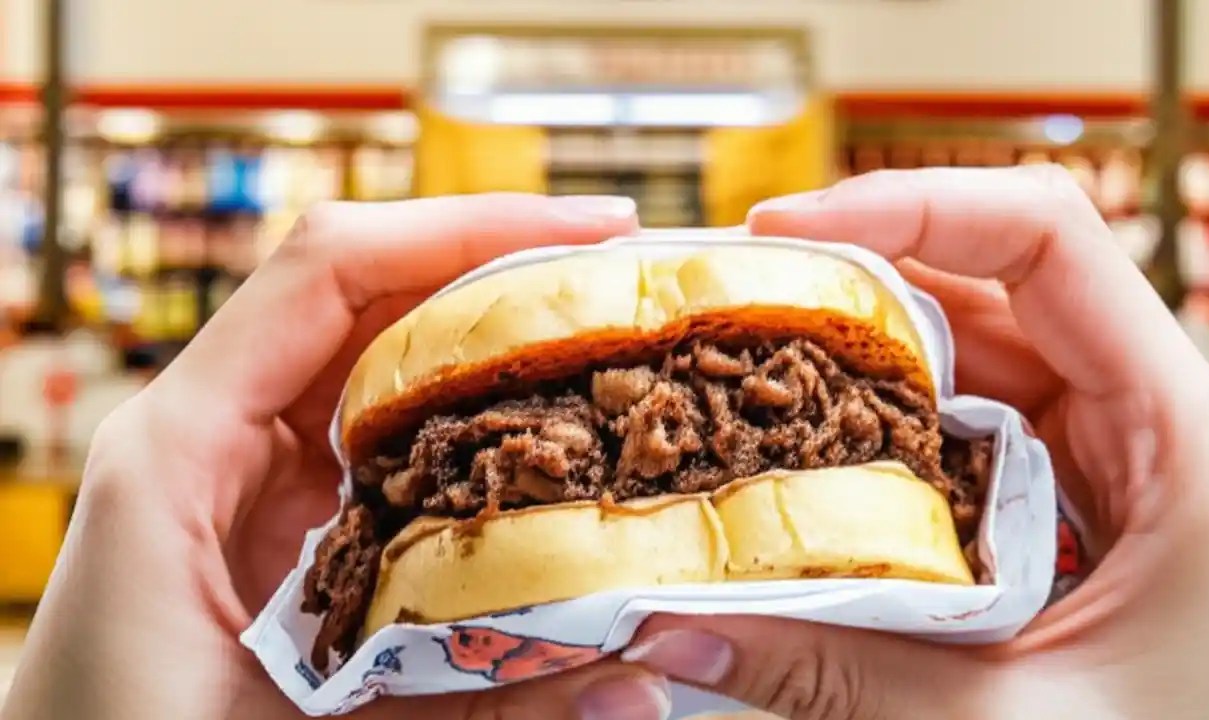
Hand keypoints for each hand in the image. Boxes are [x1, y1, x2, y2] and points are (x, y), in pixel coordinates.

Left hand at [0, 194, 672, 719]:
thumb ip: (479, 711)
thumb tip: (634, 685)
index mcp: (181, 450)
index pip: (332, 271)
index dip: (470, 229)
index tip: (592, 232)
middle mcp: (208, 433)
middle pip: (368, 294)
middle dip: (503, 272)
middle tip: (625, 289)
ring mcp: (240, 468)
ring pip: (378, 357)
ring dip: (491, 339)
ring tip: (603, 346)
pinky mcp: (274, 514)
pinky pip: (376, 430)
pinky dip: (463, 413)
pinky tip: (536, 433)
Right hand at [621, 167, 1208, 718]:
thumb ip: (839, 678)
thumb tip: (676, 628)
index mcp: (1174, 431)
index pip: (1047, 240)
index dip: (914, 204)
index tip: (790, 224)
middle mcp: (1131, 416)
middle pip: (981, 285)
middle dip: (849, 277)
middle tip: (730, 297)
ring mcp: (1084, 455)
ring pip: (955, 355)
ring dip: (847, 352)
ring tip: (741, 362)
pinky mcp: (1044, 499)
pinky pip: (946, 428)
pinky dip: (865, 426)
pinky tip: (795, 448)